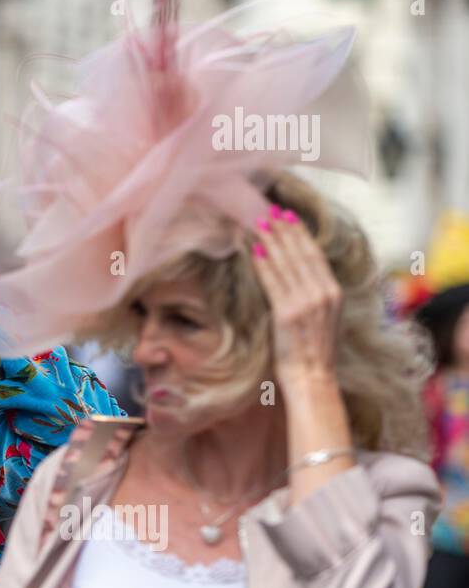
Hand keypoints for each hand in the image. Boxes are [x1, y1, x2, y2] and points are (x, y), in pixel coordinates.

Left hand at [248, 204, 340, 384]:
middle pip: (300, 253)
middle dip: (283, 229)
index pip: (314, 254)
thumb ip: (313, 294)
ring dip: (269, 240)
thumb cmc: (312, 351)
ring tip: (256, 222)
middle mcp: (324, 293)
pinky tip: (252, 249)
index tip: (286, 214)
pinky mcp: (289, 313)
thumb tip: (295, 272)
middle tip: (267, 209)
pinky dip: (262, 263)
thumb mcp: (322, 317)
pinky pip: (272, 282)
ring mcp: (307, 303)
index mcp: (334, 292)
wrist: (313, 378)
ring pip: (286, 263)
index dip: (299, 232)